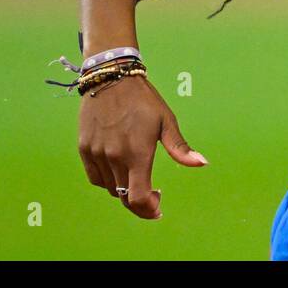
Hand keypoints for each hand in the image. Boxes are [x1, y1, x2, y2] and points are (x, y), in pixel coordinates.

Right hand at [77, 75, 207, 219]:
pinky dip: (107, 181)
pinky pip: (95, 177)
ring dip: (124, 190)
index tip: (158, 205)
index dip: (148, 209)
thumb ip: (180, 148)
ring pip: (110, 188)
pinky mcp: (85, 149)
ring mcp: (97, 154)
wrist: (111, 77)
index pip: (138, 198)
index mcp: (137, 153)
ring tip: (137, 178)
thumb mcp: (166, 121)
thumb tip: (202, 164)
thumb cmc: (144, 100)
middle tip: (153, 196)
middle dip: (140, 203)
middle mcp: (114, 157)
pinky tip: (119, 171)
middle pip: (124, 197)